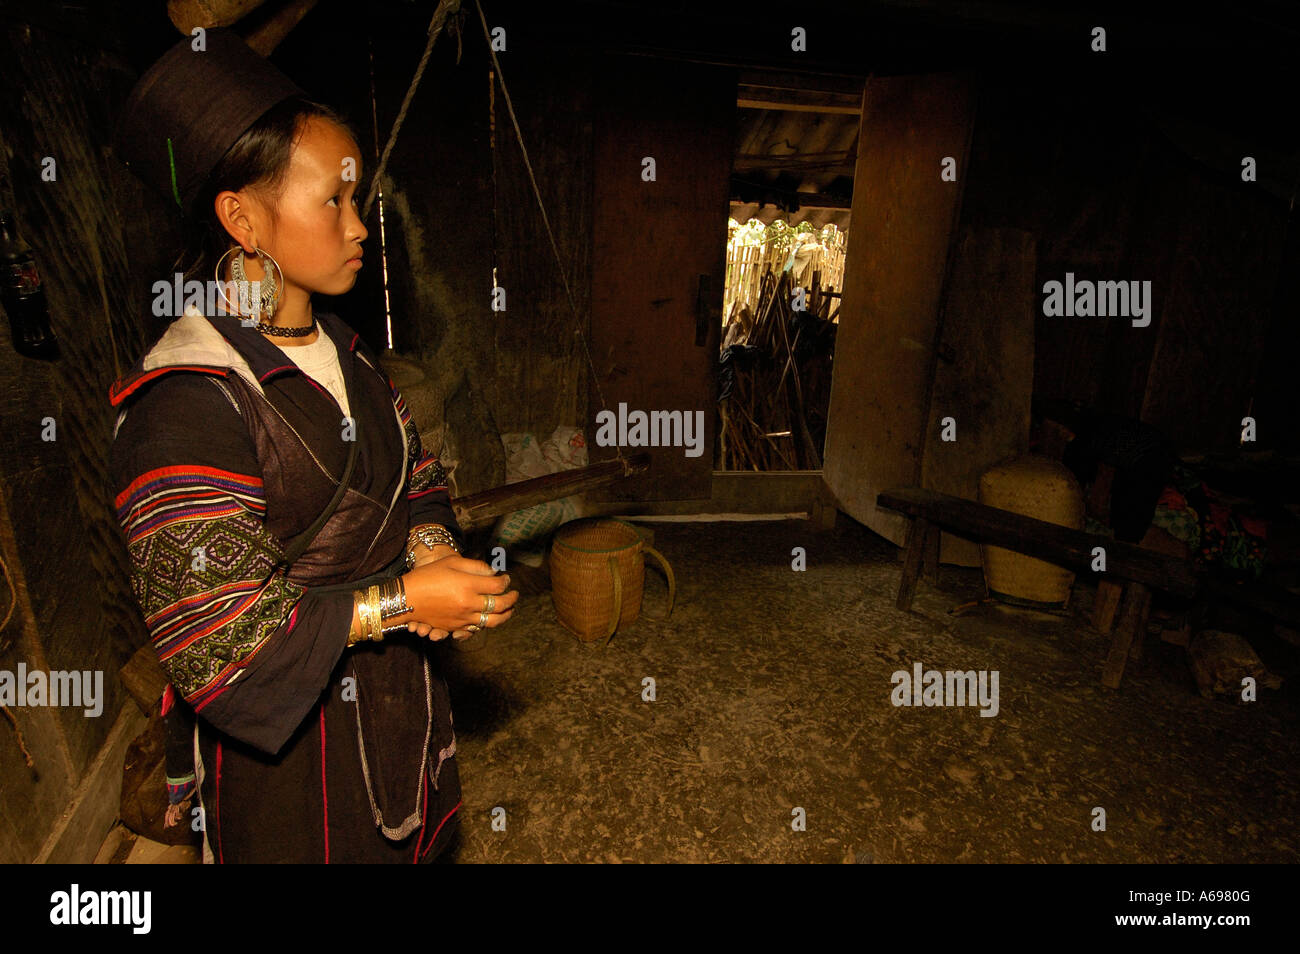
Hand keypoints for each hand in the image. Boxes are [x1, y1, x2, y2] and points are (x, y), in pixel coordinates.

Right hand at [402, 554, 518, 639]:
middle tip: (515, 595)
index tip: (507, 579)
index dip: (506, 582)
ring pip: (492, 622)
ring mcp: (463, 618)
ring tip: (509, 610)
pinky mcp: (455, 627)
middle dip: (512, 600)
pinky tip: (488, 617)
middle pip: (500, 606)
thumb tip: (494, 572)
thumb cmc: (427, 576)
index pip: (498, 586)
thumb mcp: (451, 563)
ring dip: (505, 616)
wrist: (405, 598)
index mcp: (468, 586)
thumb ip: (475, 566)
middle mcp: (468, 604)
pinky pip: (477, 628)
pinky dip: (487, 623)